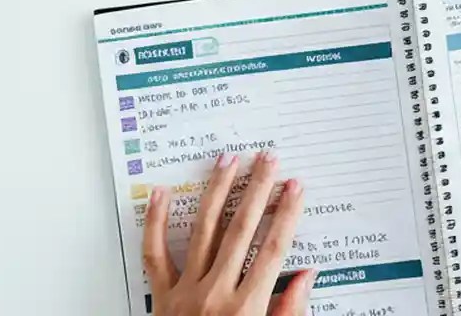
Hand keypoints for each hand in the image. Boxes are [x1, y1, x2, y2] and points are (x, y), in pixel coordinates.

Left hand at [142, 151, 313, 315]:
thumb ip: (289, 311)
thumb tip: (306, 276)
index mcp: (247, 308)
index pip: (273, 249)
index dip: (287, 215)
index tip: (295, 188)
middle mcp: (215, 295)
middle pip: (241, 230)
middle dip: (258, 190)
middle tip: (268, 160)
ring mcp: (185, 293)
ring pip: (204, 231)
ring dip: (217, 191)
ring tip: (227, 162)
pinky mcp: (161, 298)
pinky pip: (154, 255)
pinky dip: (154, 222)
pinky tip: (158, 193)